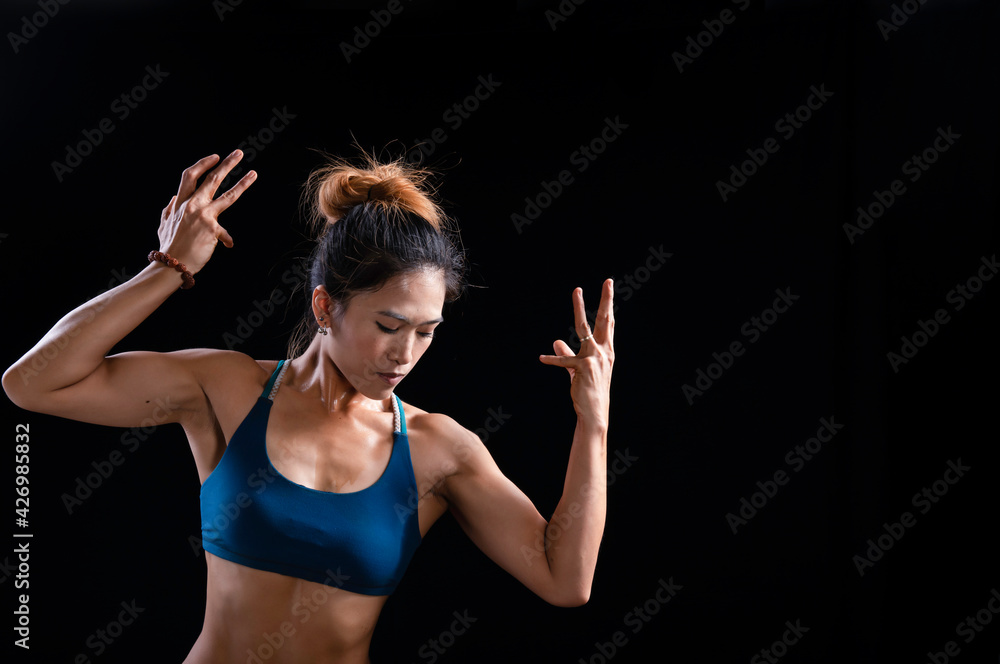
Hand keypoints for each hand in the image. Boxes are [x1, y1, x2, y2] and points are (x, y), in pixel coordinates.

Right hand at [157, 151, 256, 273]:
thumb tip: (174, 198)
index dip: (203, 164)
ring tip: (253, 173)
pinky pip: (225, 234)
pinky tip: (228, 244)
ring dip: (242, 183)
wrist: (171, 264)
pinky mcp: (212, 229)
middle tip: (238, 153)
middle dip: (226, 164)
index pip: (191, 175)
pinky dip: (226, 239)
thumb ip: (170, 209)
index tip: (214, 157)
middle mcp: (192, 205)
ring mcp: (203, 216)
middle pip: (212, 179)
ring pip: (227, 195)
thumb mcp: (164, 224)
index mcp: (181, 202)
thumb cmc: (169, 246)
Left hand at [539, 278, 614, 427]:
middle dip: (605, 299)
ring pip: (584, 328)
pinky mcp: (583, 367)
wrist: (595, 411)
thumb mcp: (578, 369)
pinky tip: (542, 358)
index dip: (608, 305)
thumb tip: (556, 341)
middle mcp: (604, 351)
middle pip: (604, 320)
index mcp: (607, 350)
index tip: (609, 287)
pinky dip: (552, 359)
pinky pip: (564, 360)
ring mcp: (595, 358)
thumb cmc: (589, 390)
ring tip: (577, 292)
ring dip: (579, 308)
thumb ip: (567, 354)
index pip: (608, 323)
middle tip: (608, 282)